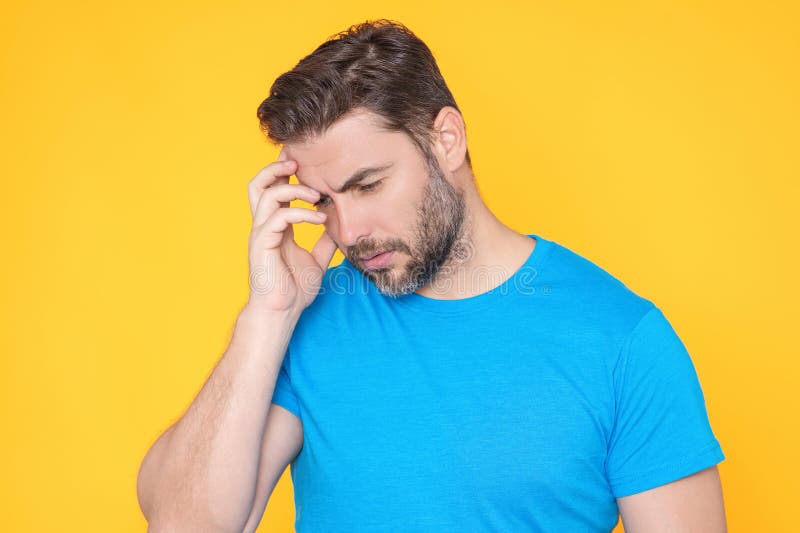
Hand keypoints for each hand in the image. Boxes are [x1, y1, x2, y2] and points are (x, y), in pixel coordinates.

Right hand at [245, 148, 336, 315]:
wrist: (282, 312)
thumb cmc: (294, 289)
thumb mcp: (317, 260)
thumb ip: (324, 242)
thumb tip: (338, 228)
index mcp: (275, 226)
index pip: (273, 190)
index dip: (284, 173)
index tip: (306, 163)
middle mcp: (264, 226)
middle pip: (258, 184)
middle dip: (275, 168)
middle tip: (298, 162)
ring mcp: (261, 234)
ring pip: (266, 194)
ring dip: (293, 188)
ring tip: (317, 194)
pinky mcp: (262, 244)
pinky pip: (278, 217)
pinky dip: (301, 213)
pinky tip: (319, 218)